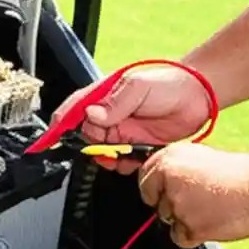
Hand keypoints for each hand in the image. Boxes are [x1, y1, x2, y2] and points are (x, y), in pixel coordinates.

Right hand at [52, 67, 212, 173]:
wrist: (199, 97)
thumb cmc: (167, 83)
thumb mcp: (137, 87)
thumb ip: (114, 103)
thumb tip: (91, 116)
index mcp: (101, 97)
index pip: (72, 112)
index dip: (59, 127)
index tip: (48, 142)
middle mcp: (108, 116)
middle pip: (85, 137)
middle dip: (90, 147)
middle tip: (104, 149)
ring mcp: (122, 132)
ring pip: (102, 152)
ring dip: (108, 158)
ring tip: (121, 157)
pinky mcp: (137, 146)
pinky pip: (122, 161)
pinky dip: (124, 165)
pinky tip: (133, 161)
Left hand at [137, 143, 248, 248]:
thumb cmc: (240, 172)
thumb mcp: (200, 157)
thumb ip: (175, 168)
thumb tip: (159, 181)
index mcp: (168, 159)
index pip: (144, 181)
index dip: (156, 190)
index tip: (166, 194)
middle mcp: (168, 180)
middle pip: (157, 204)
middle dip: (173, 206)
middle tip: (200, 200)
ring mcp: (178, 205)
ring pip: (169, 221)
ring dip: (186, 220)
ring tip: (212, 209)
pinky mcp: (191, 227)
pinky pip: (181, 238)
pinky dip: (194, 236)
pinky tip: (213, 222)